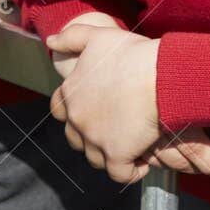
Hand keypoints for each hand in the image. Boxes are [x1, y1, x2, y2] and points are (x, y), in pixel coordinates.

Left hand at [44, 24, 209, 183]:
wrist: (160, 76)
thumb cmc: (134, 54)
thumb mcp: (99, 36)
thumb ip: (72, 37)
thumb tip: (50, 41)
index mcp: (71, 92)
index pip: (59, 109)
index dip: (73, 112)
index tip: (93, 109)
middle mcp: (77, 119)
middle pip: (76, 138)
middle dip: (91, 136)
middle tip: (115, 128)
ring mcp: (95, 139)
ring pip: (95, 158)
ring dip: (109, 155)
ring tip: (130, 146)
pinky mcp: (117, 155)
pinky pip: (119, 174)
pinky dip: (130, 171)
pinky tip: (142, 161)